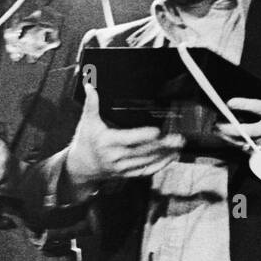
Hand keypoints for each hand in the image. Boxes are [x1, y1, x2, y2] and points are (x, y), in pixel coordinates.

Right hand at [66, 77, 183, 195]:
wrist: (82, 167)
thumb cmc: (85, 142)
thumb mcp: (87, 122)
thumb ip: (91, 104)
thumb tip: (90, 87)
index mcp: (107, 142)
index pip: (128, 139)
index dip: (143, 135)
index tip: (157, 131)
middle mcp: (116, 156)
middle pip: (142, 151)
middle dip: (162, 145)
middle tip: (177, 138)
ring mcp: (123, 167)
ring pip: (147, 161)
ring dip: (165, 154)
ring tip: (179, 145)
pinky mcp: (128, 173)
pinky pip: (146, 171)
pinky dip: (161, 164)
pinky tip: (172, 157)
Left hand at [216, 77, 260, 164]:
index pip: (260, 107)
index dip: (244, 104)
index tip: (230, 102)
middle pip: (249, 129)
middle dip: (232, 128)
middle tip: (217, 124)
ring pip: (247, 141)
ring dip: (231, 138)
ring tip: (218, 131)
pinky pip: (251, 150)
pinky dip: (239, 146)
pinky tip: (228, 141)